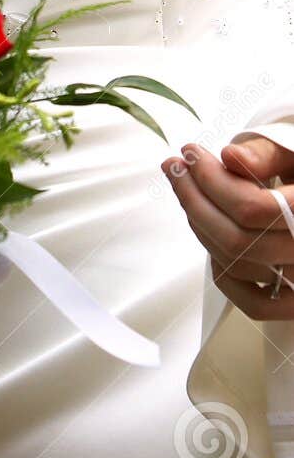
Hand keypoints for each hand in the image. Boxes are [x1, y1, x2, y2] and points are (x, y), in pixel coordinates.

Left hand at [161, 136, 293, 319]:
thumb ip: (268, 155)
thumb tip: (230, 156)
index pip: (253, 209)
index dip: (211, 179)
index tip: (189, 153)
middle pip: (236, 240)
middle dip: (194, 199)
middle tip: (175, 168)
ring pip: (235, 266)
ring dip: (200, 226)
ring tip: (187, 191)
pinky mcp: (291, 304)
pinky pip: (250, 302)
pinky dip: (221, 269)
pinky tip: (208, 232)